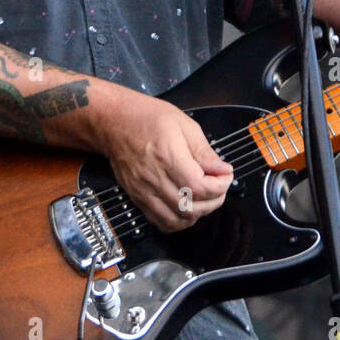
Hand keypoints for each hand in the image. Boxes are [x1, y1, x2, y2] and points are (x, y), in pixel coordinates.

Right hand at [91, 89, 232, 232]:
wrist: (113, 122)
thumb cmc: (144, 118)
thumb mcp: (183, 124)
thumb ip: (204, 150)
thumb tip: (222, 169)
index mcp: (168, 157)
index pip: (201, 188)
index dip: (220, 186)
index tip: (225, 176)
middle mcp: (154, 178)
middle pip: (190, 208)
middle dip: (213, 201)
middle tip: (218, 187)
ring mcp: (144, 190)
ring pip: (176, 220)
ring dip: (197, 214)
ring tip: (204, 199)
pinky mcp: (137, 197)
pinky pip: (159, 221)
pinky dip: (177, 221)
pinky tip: (185, 208)